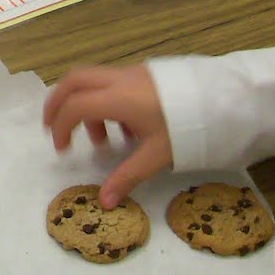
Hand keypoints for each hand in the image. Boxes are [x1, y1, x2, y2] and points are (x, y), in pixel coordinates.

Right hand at [43, 65, 172, 207]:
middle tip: (54, 128)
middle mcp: (119, 79)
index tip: (62, 150)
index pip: (75, 106)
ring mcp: (131, 72)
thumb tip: (104, 202)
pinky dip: (105, 101)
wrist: (220, 98)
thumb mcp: (157, 156)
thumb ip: (127, 176)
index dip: (61, 126)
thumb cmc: (186, 127)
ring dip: (85, 104)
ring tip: (101, 139)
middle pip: (74, 80)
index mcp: (118, 98)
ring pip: (92, 79)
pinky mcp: (143, 73)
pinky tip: (125, 127)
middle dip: (58, 102)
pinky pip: (111, 82)